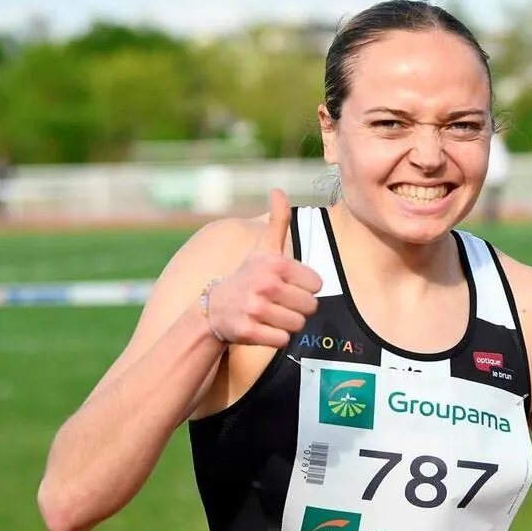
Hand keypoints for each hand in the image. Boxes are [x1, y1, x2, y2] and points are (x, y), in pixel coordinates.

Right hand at [207, 189, 321, 346]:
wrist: (214, 308)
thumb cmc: (247, 276)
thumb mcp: (263, 249)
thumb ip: (277, 222)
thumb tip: (278, 190)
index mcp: (275, 264)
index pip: (317, 284)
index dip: (305, 288)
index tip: (287, 286)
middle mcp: (265, 285)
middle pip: (310, 307)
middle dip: (298, 308)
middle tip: (279, 303)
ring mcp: (256, 309)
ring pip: (298, 325)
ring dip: (288, 323)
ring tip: (271, 315)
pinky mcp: (249, 331)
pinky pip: (283, 340)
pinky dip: (276, 337)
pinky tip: (263, 327)